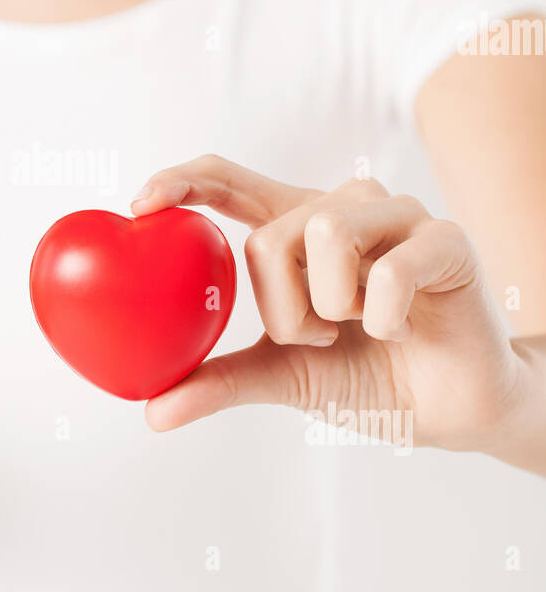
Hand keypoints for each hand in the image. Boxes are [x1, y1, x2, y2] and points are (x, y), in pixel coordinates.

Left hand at [131, 156, 522, 453]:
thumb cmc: (368, 377)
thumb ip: (221, 380)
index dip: (184, 180)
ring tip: (360, 329)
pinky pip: (386, 272)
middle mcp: (342, 209)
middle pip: (270, 234)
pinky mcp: (444, 240)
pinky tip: (402, 330)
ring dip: (330, 308)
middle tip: (318, 338)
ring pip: (322, 234)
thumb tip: (152, 412)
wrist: (451, 411)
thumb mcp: (283, 377)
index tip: (140, 204)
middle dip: (282, 310)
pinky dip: (382, 319)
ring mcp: (396, 217)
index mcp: (297, 228)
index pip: (230, 181)